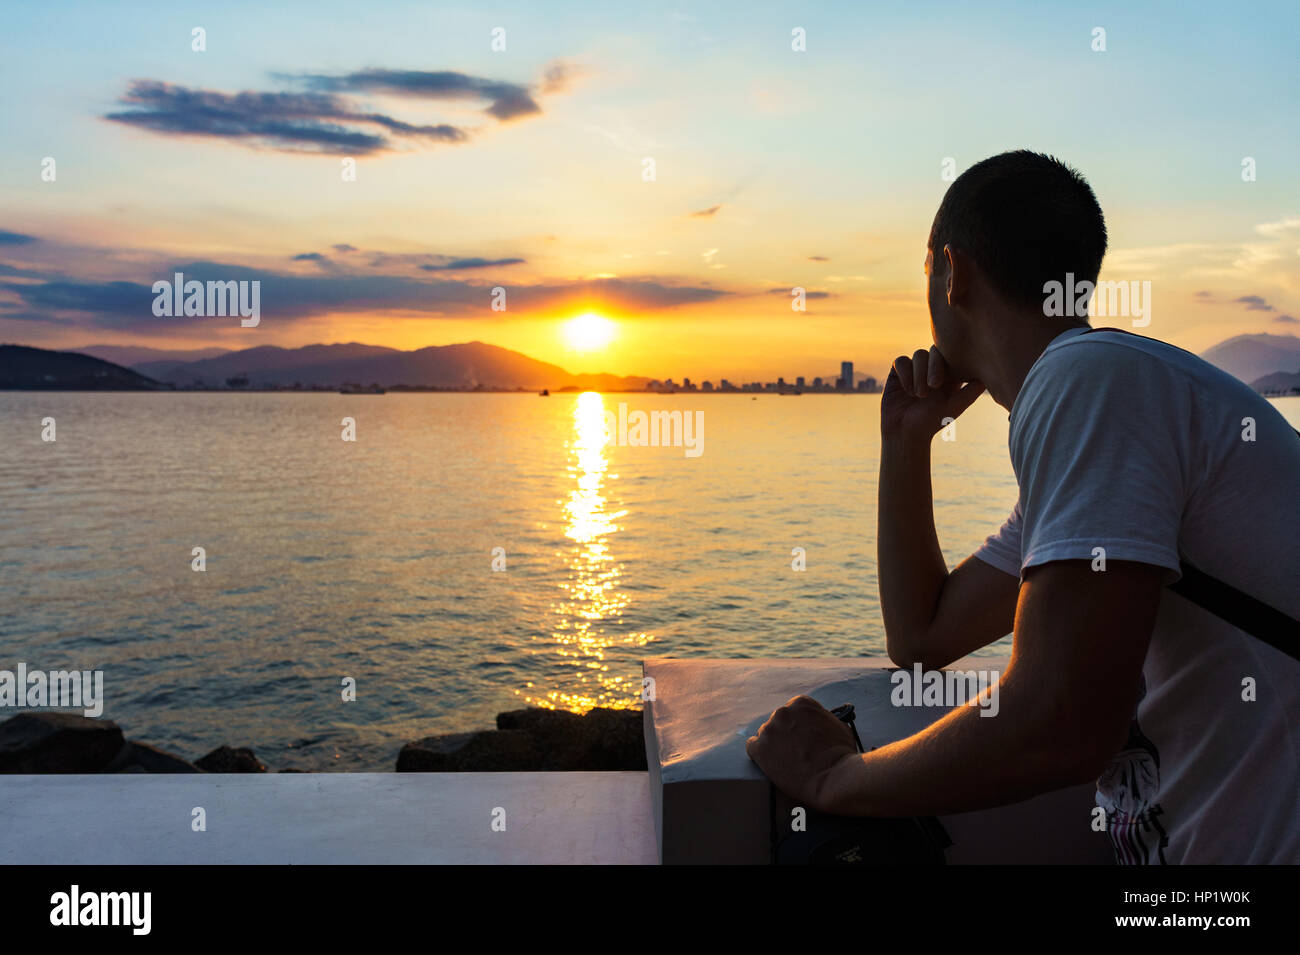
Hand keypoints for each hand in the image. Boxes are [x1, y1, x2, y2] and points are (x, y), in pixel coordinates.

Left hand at [745, 695, 864, 813]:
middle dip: (785, 736)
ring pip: (766, 735)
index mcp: (801, 703)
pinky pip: (752, 747)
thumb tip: (821, 722)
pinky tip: (769, 763)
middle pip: (778, 723)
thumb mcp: (838, 725)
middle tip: (795, 752)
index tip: (801, 739)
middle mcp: (782, 712)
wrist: (834, 777)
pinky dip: (759, 755)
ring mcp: (770, 729)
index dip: (797, 727)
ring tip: (787, 762)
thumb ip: (823, 719)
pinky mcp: (760, 749)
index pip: (792, 712)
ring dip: (774, 746)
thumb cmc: (842, 754)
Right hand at [880, 346, 984, 439]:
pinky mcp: (898, 371)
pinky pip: (901, 361)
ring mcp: (914, 368)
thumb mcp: (956, 406)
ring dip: (919, 375)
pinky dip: (905, 375)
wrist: (906, 432)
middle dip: (933, 367)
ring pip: (918, 355)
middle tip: (934, 387)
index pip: (950, 354)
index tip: (948, 381)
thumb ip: (972, 391)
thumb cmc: (933, 422)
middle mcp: (930, 367)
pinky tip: (908, 391)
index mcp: (948, 372)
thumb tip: (989, 376)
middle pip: (933, 351)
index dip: (949, 362)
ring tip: (920, 396)